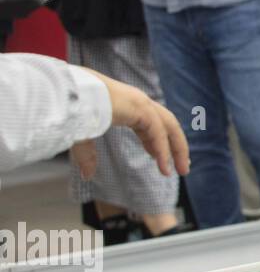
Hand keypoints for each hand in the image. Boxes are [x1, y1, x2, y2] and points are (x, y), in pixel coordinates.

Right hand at [73, 73, 189, 178]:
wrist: (64, 94)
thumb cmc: (69, 111)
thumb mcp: (81, 137)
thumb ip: (87, 156)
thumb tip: (87, 177)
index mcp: (126, 104)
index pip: (150, 124)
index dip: (158, 143)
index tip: (161, 159)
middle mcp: (137, 101)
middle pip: (167, 124)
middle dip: (176, 146)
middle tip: (183, 167)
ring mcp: (141, 103)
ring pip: (169, 127)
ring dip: (177, 149)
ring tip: (182, 171)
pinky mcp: (140, 108)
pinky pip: (157, 132)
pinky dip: (163, 150)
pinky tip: (164, 167)